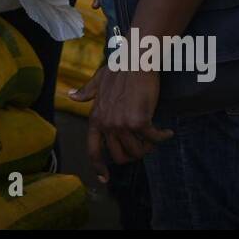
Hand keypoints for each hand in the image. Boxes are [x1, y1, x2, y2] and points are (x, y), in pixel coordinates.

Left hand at [78, 62, 171, 182]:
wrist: (135, 61)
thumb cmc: (118, 69)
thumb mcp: (98, 81)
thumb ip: (86, 92)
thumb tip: (71, 95)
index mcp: (95, 118)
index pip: (93, 150)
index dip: (98, 167)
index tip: (105, 178)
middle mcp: (107, 124)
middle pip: (119, 156)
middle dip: (133, 154)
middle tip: (143, 145)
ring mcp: (122, 124)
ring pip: (137, 152)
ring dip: (148, 147)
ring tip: (154, 135)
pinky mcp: (139, 122)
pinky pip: (153, 139)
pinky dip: (162, 137)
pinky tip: (167, 132)